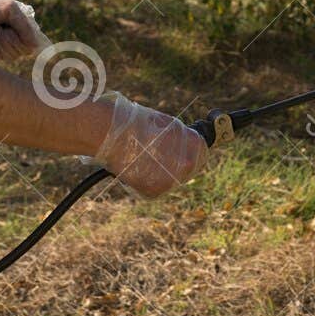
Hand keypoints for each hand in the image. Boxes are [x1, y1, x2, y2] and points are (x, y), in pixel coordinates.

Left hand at [0, 0, 49, 63]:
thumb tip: (35, 46)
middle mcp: (6, 45)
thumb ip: (24, 26)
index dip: (21, 37)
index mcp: (15, 34)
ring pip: (5, 53)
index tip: (11, 26)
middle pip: (17, 52)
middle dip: (9, 37)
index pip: (27, 47)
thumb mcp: (10, 9)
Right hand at [91, 90, 207, 197]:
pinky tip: (137, 168)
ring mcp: (171, 180)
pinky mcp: (154, 191)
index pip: (201, 152)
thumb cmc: (138, 124)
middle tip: (162, 158)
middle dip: (178, 164)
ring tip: (144, 159)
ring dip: (163, 173)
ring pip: (171, 180)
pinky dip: (148, 181)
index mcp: (194, 145)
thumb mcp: (167, 125)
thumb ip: (181, 139)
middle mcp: (187, 165)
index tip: (184, 152)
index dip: (191, 152)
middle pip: (189, 169)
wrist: (113, 133)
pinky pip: (155, 188)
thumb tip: (185, 148)